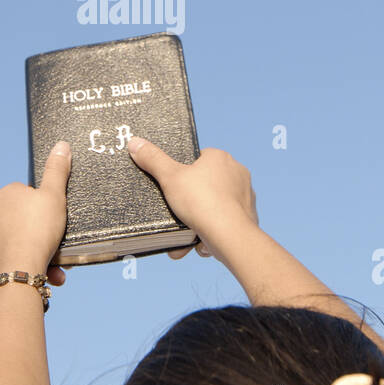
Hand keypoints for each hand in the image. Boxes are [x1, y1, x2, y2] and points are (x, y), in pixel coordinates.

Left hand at [0, 141, 71, 287]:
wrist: (18, 270)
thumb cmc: (38, 231)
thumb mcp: (55, 196)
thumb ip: (57, 171)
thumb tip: (61, 145)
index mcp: (7, 193)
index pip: (28, 195)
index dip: (44, 209)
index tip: (54, 222)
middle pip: (20, 219)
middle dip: (37, 232)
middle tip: (54, 247)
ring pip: (11, 239)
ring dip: (28, 249)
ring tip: (48, 266)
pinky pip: (0, 257)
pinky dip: (14, 262)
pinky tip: (29, 270)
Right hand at [127, 139, 258, 264]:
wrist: (230, 236)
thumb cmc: (202, 202)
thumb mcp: (169, 177)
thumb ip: (152, 159)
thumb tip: (135, 142)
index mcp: (220, 158)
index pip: (198, 159)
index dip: (183, 172)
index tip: (173, 186)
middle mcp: (237, 173)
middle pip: (205, 185)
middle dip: (190, 201)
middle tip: (177, 211)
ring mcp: (244, 196)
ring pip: (214, 206)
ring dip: (199, 219)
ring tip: (186, 232)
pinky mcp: (248, 217)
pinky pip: (224, 222)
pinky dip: (212, 232)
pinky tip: (200, 242)